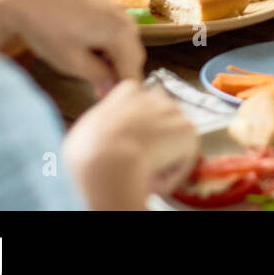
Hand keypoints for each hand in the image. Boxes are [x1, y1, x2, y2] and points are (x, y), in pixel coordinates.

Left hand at [0, 0, 143, 94]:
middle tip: (98, 89)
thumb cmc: (48, 30)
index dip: (122, 90)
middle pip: (133, 55)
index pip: (133, 71)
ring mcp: (116, 8)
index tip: (110, 102)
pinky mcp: (104, 3)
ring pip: (125, 42)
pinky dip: (107, 43)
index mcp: (121, 34)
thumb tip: (112, 90)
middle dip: (120, 73)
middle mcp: (125, 19)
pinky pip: (115, 29)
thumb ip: (99, 78)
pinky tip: (85, 47)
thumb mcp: (72, 63)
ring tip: (89, 69)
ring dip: (113, 58)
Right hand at [62, 80, 198, 209]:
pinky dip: (172, 174)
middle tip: (143, 162)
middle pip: (163, 114)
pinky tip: (155, 181)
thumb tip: (105, 137)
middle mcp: (153, 96)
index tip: (133, 140)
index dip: (138, 120)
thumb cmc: (88, 151)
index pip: (138, 95)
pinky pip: (184, 157)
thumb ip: (103, 126)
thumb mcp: (85, 131)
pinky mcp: (188, 129)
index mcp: (126, 93)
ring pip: (173, 139)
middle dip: (158, 137)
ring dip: (164, 158)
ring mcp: (173, 111)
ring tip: (144, 176)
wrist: (107, 160)